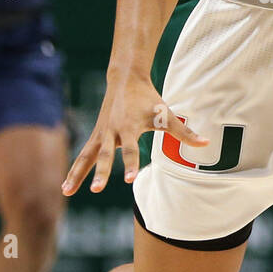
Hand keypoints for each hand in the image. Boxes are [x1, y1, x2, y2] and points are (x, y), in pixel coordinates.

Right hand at [62, 75, 209, 192]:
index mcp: (129, 126)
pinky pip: (83, 156)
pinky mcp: (95, 136)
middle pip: (104, 155)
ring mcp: (100, 134)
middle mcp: (111, 131)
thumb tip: (206, 143)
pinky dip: (75, 170)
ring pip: (86, 157)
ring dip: (76, 174)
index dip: (130, 163)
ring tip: (66, 192)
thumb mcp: (166, 114)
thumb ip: (184, 132)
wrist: (124, 80)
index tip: (129, 179)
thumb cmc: (148, 99)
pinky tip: (67, 187)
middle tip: (97, 190)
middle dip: (101, 172)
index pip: (131, 149)